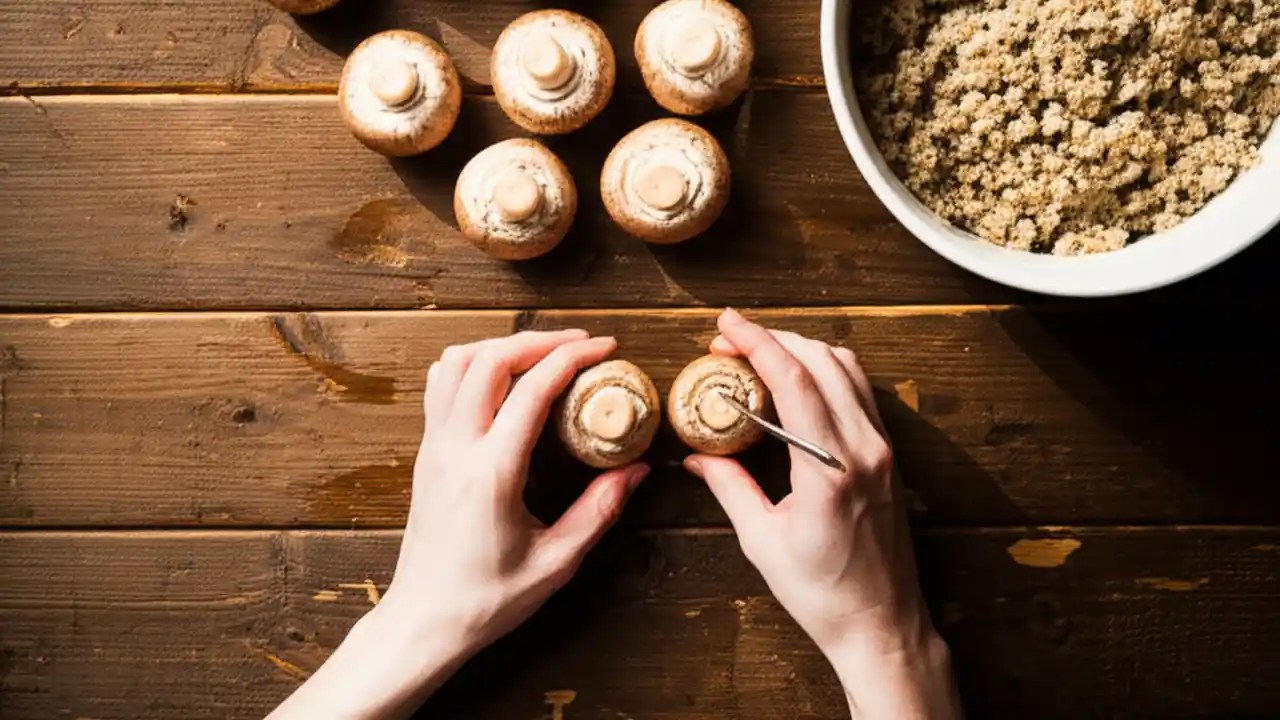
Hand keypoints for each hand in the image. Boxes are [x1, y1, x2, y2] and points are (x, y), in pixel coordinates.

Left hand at [383, 329, 648, 651]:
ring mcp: (434, 447)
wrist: (425, 621)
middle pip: (489, 359)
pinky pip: (441, 385)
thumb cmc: (486, 599)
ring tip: (541, 351)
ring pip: (456, 362)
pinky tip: (502, 377)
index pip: (532, 390)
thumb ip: (599, 510)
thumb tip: (637, 469)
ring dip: (501, 345)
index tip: (605, 348)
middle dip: (539, 339)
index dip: (573, 357)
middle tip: (580, 342)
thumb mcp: (556, 562)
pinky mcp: (426, 453)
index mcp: (491, 473)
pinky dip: (473, 364)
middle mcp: (455, 450)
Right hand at [687, 309, 959, 718]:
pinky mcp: (890, 457)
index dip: (757, 343)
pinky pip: (860, 393)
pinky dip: (827, 372)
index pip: (794, 381)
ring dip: (803, 350)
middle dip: (774, 338)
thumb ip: (729, 487)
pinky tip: (798, 381)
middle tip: (732, 339)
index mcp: (829, 469)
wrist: (882, 624)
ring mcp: (883, 450)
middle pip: (822, 361)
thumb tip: (697, 457)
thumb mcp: (762, 542)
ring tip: (762, 353)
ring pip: (847, 369)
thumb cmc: (823, 594)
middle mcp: (864, 450)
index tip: (726, 324)